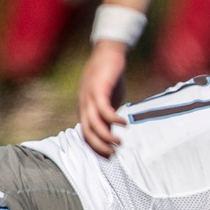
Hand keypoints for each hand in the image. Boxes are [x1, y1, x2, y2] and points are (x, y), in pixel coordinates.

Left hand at [77, 41, 128, 156]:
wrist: (108, 52)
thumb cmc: (110, 76)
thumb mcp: (110, 99)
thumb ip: (108, 114)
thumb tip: (112, 130)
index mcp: (86, 108)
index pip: (86, 133)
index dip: (95, 147)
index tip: (109, 157)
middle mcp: (85, 105)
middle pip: (87, 132)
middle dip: (99, 146)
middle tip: (113, 155)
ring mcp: (90, 97)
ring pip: (93, 123)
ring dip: (105, 136)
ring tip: (119, 143)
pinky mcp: (99, 89)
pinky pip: (103, 109)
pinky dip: (113, 119)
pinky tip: (124, 123)